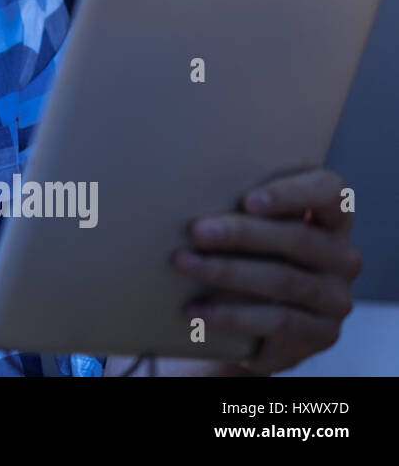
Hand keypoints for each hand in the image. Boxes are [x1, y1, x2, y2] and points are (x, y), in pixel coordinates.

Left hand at [171, 167, 361, 374]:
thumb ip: (242, 209)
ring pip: (283, 280)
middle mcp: (342, 257)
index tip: (248, 200)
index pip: (331, 192)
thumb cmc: (252, 259)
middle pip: (298, 238)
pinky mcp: (321, 334)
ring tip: (184, 263)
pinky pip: (276, 321)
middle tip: (196, 231)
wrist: (261, 329)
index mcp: (332, 218)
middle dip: (242, 233)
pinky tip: (196, 310)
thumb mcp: (254, 231)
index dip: (293, 193)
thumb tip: (188, 193)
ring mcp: (336, 298)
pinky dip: (230, 315)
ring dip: (226, 271)